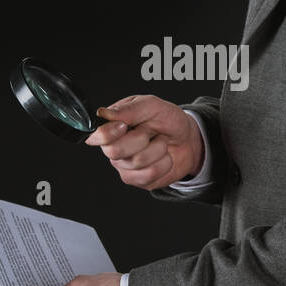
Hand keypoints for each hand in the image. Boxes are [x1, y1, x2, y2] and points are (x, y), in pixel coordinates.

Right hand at [84, 95, 203, 189]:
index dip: (109, 133)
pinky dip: (164, 163)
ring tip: (160, 142)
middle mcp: (114, 147)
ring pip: (136, 162)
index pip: (98, 135)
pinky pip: (149, 175)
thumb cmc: (167, 120)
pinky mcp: (137, 180)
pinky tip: (163, 157)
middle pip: (114, 150)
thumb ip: (129, 109)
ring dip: (158, 149)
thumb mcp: (152, 105)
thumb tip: (105, 114)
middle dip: (140, 138)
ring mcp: (124, 166)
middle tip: (149, 131)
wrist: (187, 139)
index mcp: (112, 126)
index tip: (124, 126)